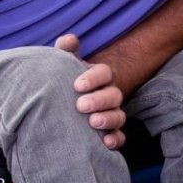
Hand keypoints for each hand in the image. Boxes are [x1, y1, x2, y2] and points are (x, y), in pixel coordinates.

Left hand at [55, 34, 125, 148]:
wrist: (62, 103)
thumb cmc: (64, 81)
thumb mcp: (63, 65)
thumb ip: (64, 50)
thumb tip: (69, 39)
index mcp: (99, 77)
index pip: (104, 73)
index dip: (94, 78)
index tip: (77, 85)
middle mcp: (109, 94)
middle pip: (114, 95)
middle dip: (99, 100)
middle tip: (80, 105)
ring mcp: (112, 113)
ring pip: (119, 115)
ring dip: (108, 119)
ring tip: (92, 122)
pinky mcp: (111, 132)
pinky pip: (120, 136)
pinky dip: (116, 139)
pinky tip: (105, 143)